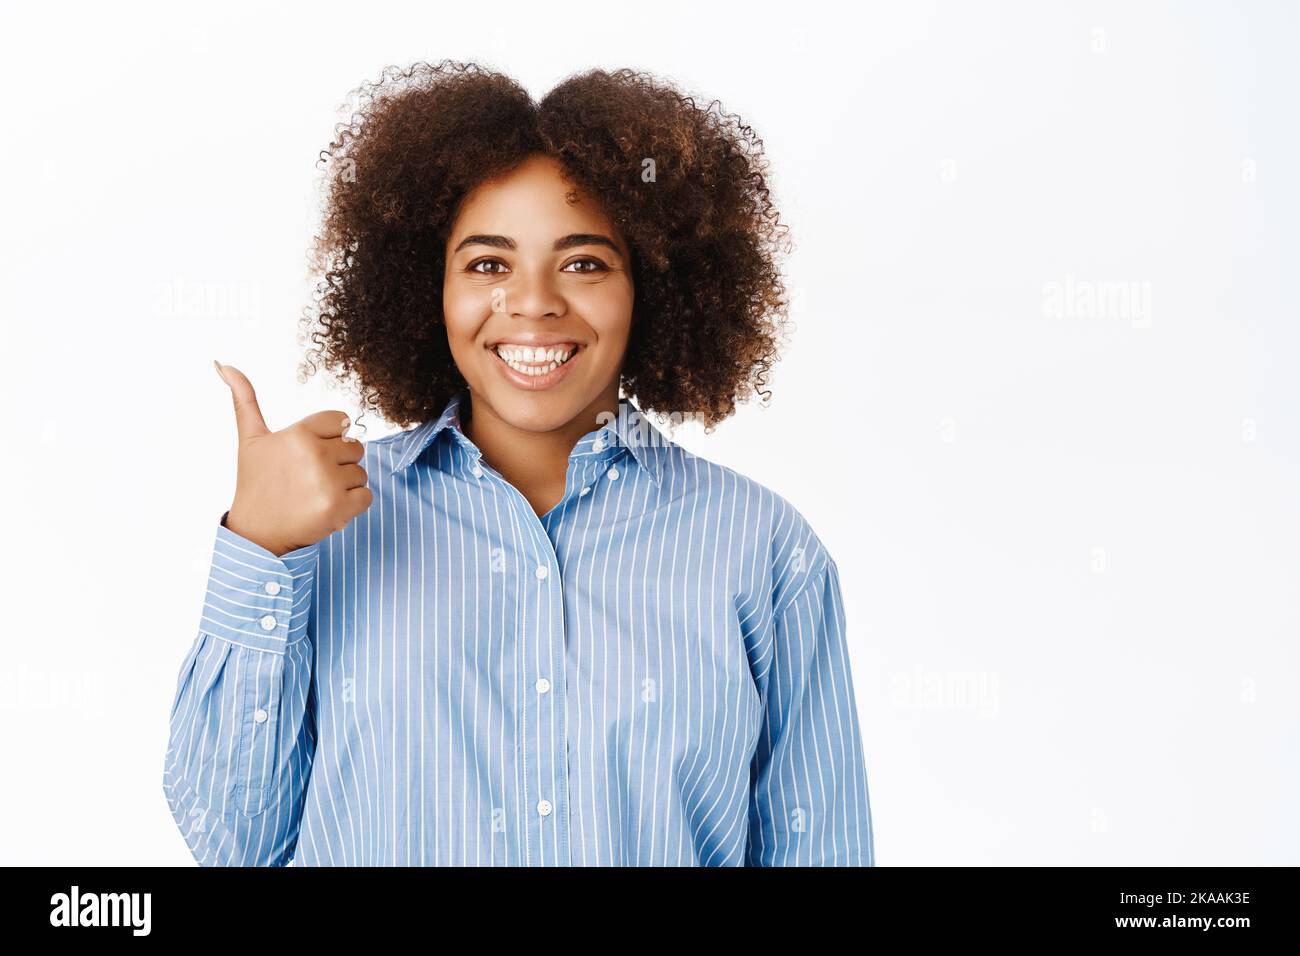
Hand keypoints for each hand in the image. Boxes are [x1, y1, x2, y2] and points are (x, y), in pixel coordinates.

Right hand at [214, 360, 371, 555]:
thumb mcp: (250, 439)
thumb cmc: (256, 482)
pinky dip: (352, 505)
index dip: (329, 438)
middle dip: (338, 463)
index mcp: (298, 434)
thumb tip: (224, 363)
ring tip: (315, 493)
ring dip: (344, 485)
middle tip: (310, 478)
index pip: (342, 422)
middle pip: (355, 448)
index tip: (309, 455)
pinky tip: (326, 507)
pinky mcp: (338, 508)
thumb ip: (244, 399)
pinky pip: (366, 497)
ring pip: (361, 473)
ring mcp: (327, 483)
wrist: (256, 532)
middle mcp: (314, 455)